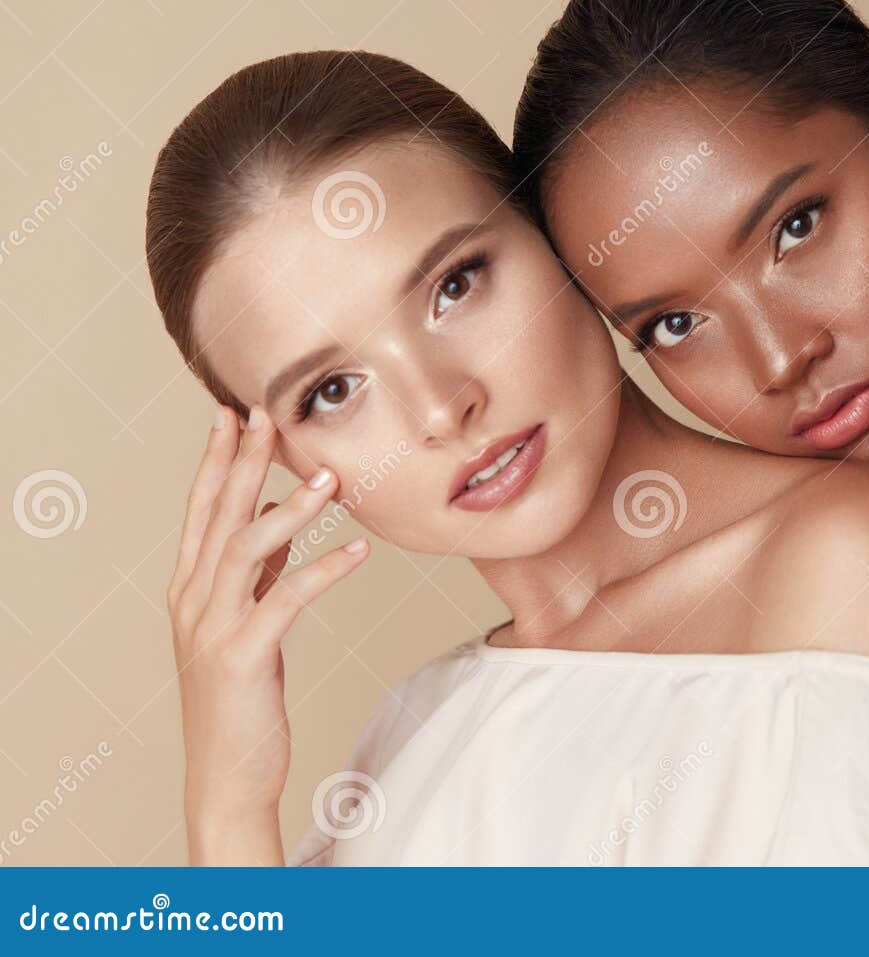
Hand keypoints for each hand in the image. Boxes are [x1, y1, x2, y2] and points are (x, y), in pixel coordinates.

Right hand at [167, 405, 369, 862]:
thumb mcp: (244, 622)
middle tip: (269, 413)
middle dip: (244, 461)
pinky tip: (359, 550)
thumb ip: (255, 569)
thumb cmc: (240, 697)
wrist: (225, 775)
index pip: (201, 510)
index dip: (217, 460)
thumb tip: (273, 512)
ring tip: (329, 477)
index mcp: (190, 588)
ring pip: (247, 549)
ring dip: (289, 508)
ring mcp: (212, 628)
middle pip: (219, 516)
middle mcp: (192, 601)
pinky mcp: (242, 656)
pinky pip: (285, 599)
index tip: (234, 413)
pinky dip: (323, 569)